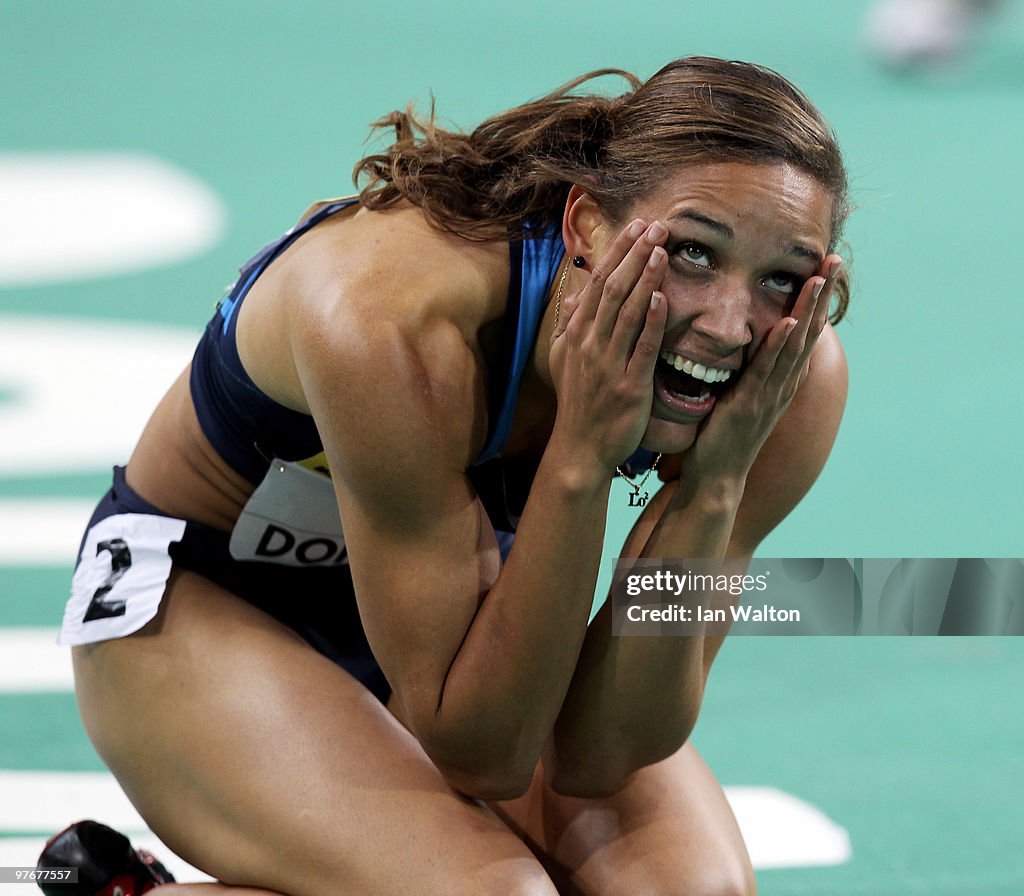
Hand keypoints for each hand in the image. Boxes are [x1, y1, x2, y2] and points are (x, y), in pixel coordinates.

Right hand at [548, 219, 668, 470]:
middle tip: (657, 226)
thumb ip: (570, 326)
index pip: (599, 283)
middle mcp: (589, 344)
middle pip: (613, 289)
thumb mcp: (564, 361)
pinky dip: (650, 322)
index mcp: (577, 334)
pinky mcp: (628, 386)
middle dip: (635, 254)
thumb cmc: (578, 404)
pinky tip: (661, 299)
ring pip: (627, 312)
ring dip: (645, 278)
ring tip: (662, 249)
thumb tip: (574, 297)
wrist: (580, 447)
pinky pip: (640, 348)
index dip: (618, 252)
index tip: (636, 226)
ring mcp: (608, 364)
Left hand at [683, 254, 842, 483]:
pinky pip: (765, 371)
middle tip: (833, 260)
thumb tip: (752, 343)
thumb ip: (752, 369)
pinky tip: (786, 324)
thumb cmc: (725, 435)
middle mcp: (783, 385)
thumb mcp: (743, 394)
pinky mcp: (749, 405)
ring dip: (806, 312)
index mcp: (781, 380)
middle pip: (808, 332)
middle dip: (821, 296)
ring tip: (816, 280)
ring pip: (793, 346)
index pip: (804, 333)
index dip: (816, 301)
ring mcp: (769, 395)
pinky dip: (777, 347)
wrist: (718, 476)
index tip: (824, 268)